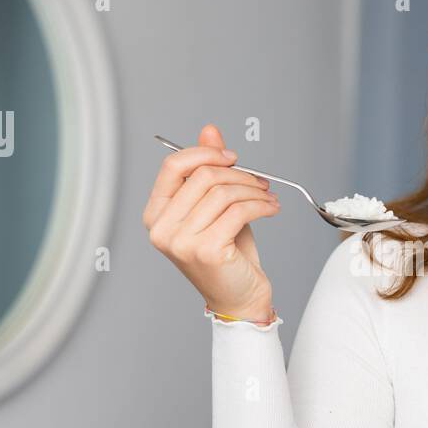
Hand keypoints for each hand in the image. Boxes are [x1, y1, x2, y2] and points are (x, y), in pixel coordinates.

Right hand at [143, 123, 279, 319]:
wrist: (238, 296)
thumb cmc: (226, 253)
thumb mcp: (216, 206)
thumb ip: (208, 169)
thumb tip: (209, 130)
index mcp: (155, 214)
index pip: (173, 166)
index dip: (206, 154)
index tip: (233, 158)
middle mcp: (161, 228)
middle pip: (203, 177)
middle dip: (239, 174)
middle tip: (260, 181)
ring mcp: (180, 241)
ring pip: (223, 193)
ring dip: (254, 190)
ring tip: (268, 196)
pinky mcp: (205, 250)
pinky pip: (239, 211)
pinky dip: (262, 205)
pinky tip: (272, 208)